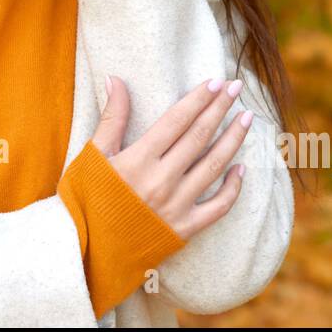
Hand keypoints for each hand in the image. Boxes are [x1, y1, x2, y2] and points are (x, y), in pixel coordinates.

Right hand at [90, 73, 255, 240]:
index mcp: (138, 159)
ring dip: (233, 140)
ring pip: (213, 166)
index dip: (198, 98)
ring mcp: (176, 206)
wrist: (86, 252)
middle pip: (199, 137)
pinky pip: (217, 207)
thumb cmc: (85, 199)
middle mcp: (161, 180)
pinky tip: (241, 169)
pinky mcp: (184, 229)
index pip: (177, 120)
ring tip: (247, 119)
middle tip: (237, 87)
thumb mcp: (93, 155)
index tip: (217, 81)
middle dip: (220, 109)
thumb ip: (111, 118)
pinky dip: (233, 188)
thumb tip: (116, 79)